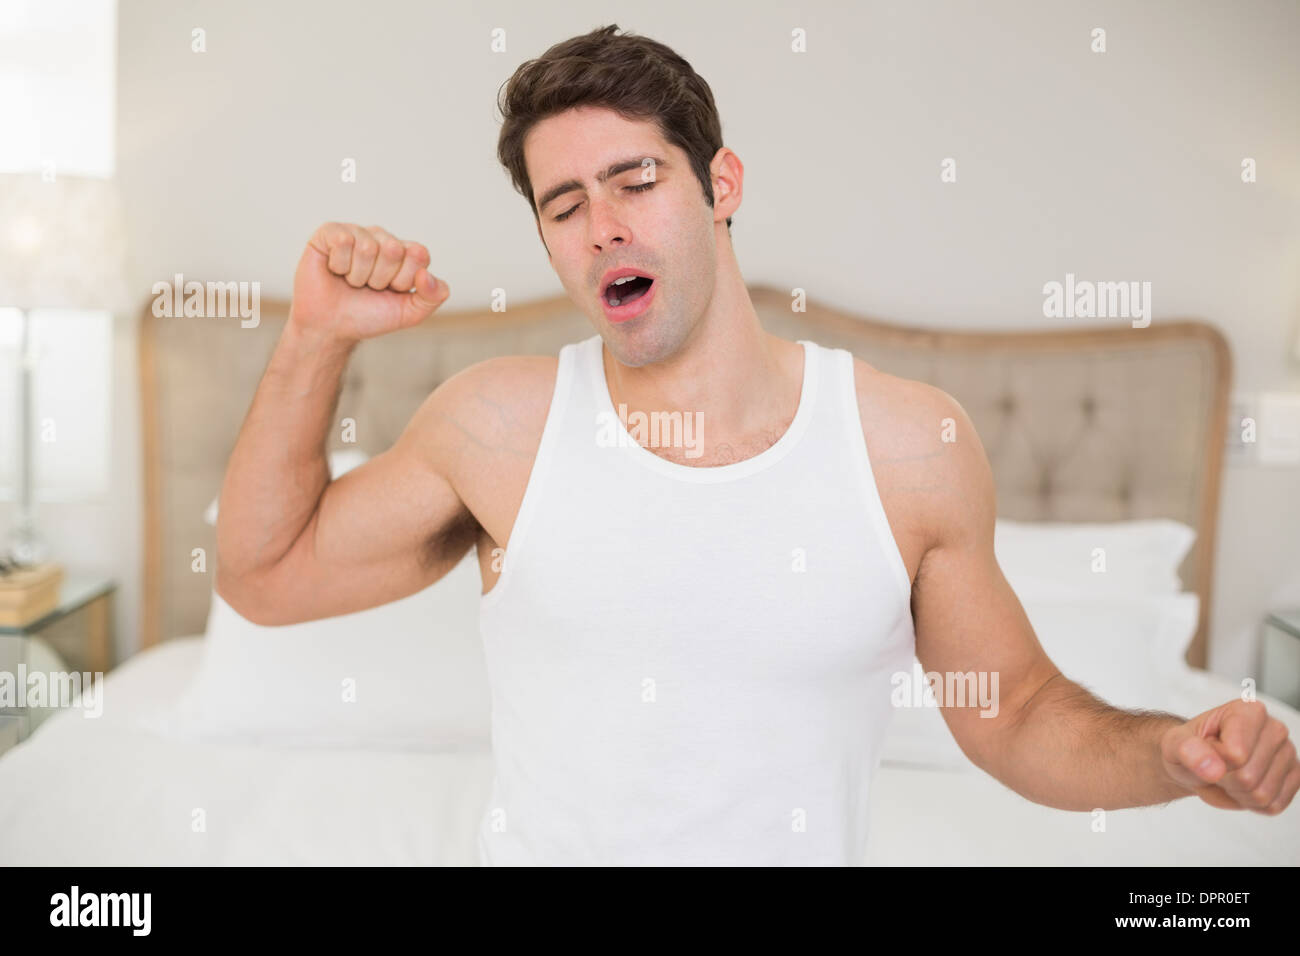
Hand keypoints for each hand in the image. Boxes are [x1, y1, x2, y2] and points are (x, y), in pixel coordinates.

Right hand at [289, 222, 449, 343]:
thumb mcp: (410, 313)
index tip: (391, 291)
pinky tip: (335, 270)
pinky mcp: (330, 232)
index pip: (419, 254)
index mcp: (406, 253)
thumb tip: (426, 273)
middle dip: (380, 279)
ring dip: (358, 276)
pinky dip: (339, 265)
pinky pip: (343, 241)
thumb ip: (433, 296)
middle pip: (393, 249)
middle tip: (368, 287)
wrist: (331, 327)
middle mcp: (383, 238)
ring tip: (351, 282)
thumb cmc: (369, 316)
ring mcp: (358, 233)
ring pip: (367, 248)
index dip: (404, 280)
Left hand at [1161, 699, 1298, 813]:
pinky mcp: (1294, 777)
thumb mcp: (1175, 745)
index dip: (1215, 760)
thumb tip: (1213, 768)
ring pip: (1262, 794)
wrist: (1198, 763)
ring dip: (1238, 793)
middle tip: (1216, 766)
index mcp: (1248, 711)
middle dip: (1225, 779)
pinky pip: (1273, 805)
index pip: (1236, 754)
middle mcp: (1274, 729)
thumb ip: (1188, 750)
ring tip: (1228, 775)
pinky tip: (1242, 786)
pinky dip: (1251, 803)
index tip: (1208, 749)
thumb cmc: (1189, 748)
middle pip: (1249, 777)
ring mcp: (1287, 754)